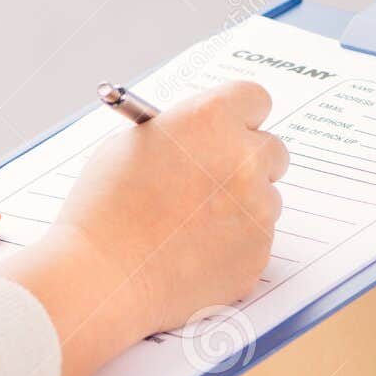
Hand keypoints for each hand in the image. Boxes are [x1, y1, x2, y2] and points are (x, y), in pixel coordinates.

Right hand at [0, 81, 286, 375]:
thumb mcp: (132, 146)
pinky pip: (258, 240)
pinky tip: (194, 254)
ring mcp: (258, 208)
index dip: (241, 116)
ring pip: (267, 199)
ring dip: (243, 206)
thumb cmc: (104, 210)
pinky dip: (235, 245)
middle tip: (219, 178)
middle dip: (249, 162)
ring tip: (192, 226)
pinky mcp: (260, 251)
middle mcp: (244, 159)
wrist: (102, 276)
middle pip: (273, 150)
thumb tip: (205, 137)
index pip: (255, 99)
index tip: (233, 129)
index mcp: (211, 120)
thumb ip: (180, 135)